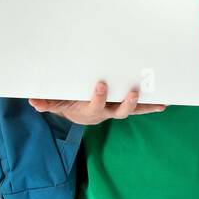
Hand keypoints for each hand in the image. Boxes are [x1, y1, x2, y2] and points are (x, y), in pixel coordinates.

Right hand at [29, 81, 166, 124]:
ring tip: (161, 102)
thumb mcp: (54, 104)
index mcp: (90, 111)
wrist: (76, 113)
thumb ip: (45, 103)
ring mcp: (116, 110)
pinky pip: (140, 107)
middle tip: (133, 92)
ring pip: (133, 110)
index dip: (99, 97)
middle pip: (120, 111)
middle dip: (128, 103)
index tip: (101, 85)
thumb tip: (33, 101)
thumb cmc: (66, 103)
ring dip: (147, 106)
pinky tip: (165, 102)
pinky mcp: (124, 106)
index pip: (95, 105)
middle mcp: (106, 112)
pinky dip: (152, 106)